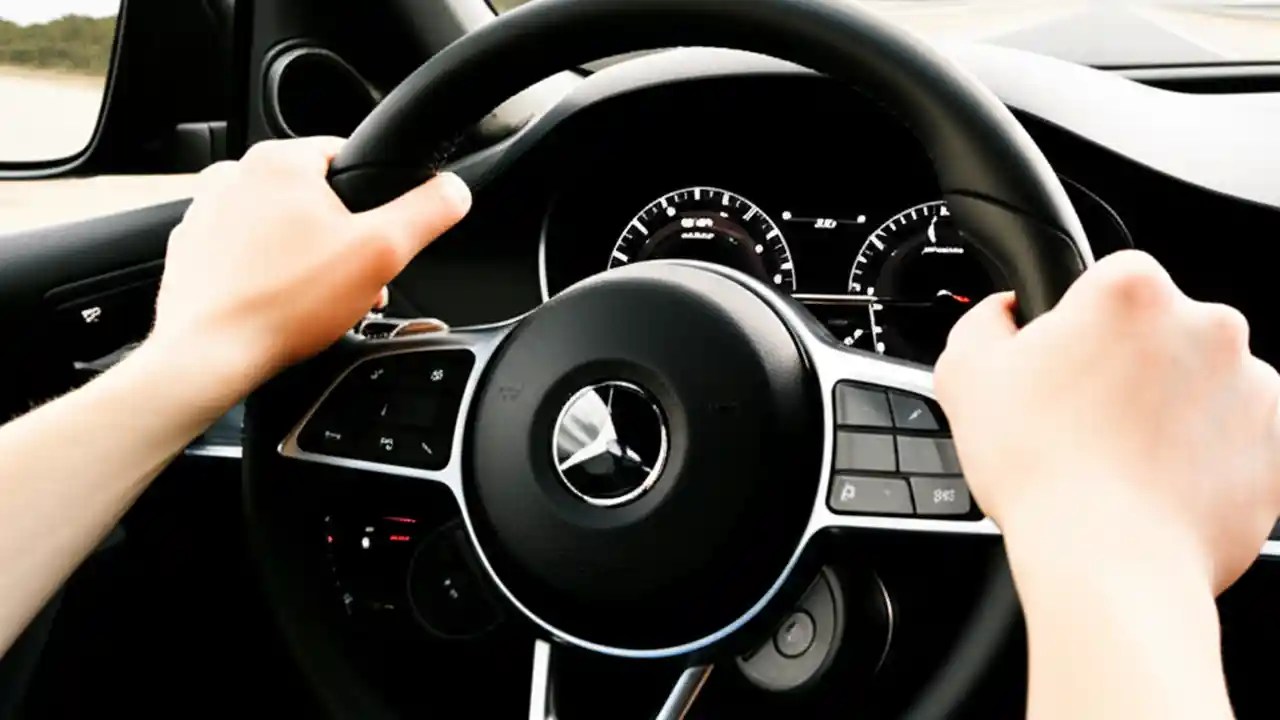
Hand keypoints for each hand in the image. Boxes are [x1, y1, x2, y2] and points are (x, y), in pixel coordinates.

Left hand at [150, 137, 471, 397]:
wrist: (209, 354)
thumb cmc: (285, 303)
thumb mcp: (381, 253)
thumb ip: (426, 213)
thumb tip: (454, 190)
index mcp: (280, 160)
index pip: (346, 157)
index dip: (373, 201)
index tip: (374, 240)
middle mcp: (234, 175)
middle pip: (312, 198)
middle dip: (339, 239)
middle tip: (350, 282)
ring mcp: (205, 212)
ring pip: (277, 226)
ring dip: (303, 257)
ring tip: (313, 299)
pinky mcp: (191, 250)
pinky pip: (244, 253)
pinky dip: (265, 274)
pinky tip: (277, 304)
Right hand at [936, 250, 1279, 592]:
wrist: (1110, 564)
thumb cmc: (1042, 471)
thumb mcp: (965, 375)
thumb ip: (986, 319)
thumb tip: (1007, 312)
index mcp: (1132, 291)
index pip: (1106, 282)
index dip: (1076, 326)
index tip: (1061, 367)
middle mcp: (1207, 324)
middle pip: (1160, 331)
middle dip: (1127, 367)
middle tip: (1083, 421)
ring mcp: (1254, 384)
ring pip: (1201, 383)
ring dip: (1169, 409)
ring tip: (1120, 461)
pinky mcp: (1279, 443)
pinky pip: (1236, 436)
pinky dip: (1205, 454)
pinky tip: (1157, 482)